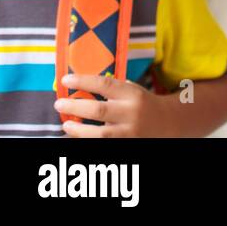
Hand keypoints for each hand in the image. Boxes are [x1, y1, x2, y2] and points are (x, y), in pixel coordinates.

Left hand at [55, 74, 169, 135]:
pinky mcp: (127, 145)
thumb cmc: (143, 104)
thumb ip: (112, 91)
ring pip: (99, 134)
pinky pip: (103, 144)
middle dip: (74, 107)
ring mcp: (129, 132)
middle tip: (59, 103)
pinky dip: (87, 141)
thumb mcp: (133, 91)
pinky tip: (77, 137)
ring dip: (78, 130)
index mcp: (132, 94)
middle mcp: (132, 112)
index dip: (83, 81)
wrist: (168, 122)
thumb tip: (80, 89)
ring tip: (65, 125)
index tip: (65, 80)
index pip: (105, 85)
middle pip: (98, 110)